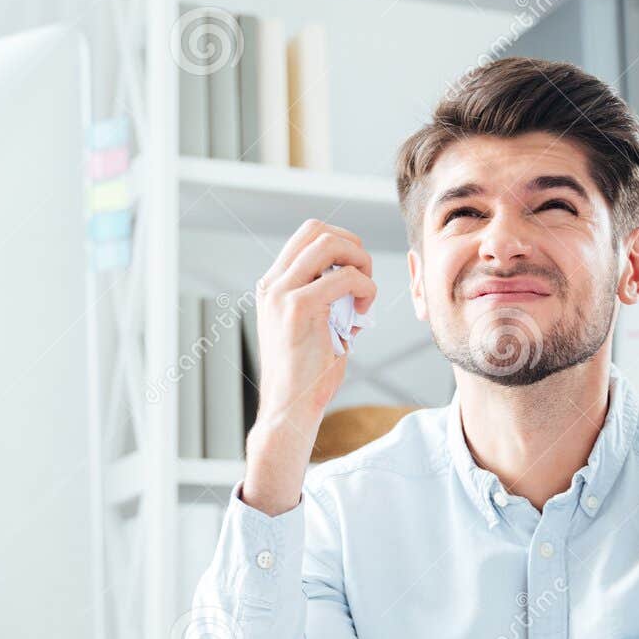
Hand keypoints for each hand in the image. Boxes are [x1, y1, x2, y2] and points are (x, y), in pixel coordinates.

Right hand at [242, 219, 376, 514]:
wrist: (290, 409)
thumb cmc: (307, 374)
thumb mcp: (314, 326)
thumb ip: (327, 298)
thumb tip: (356, 279)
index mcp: (273, 285)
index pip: (307, 235)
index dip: (340, 241)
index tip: (356, 270)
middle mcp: (273, 284)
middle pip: (317, 229)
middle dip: (352, 245)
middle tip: (365, 276)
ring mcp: (282, 293)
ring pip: (329, 244)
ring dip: (359, 261)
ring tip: (365, 293)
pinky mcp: (299, 308)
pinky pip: (344, 277)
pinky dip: (364, 287)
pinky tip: (363, 312)